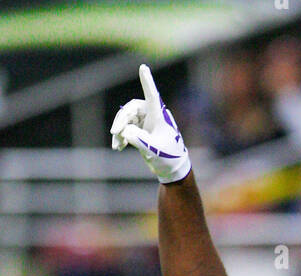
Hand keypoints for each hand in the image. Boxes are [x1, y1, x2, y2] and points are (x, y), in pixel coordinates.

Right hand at [110, 64, 190, 183]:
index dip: (147, 81)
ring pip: (127, 120)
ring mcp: (145, 122)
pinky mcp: (141, 130)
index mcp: (159, 115)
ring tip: (116, 145)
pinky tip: (118, 146)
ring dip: (120, 131)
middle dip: (121, 121)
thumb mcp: (153, 150)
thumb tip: (125, 131)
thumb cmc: (168, 157)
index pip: (152, 95)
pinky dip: (122, 136)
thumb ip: (139, 140)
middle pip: (131, 110)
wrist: (171, 170)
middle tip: (115, 133)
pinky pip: (127, 129)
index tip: (143, 67)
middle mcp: (151, 115)